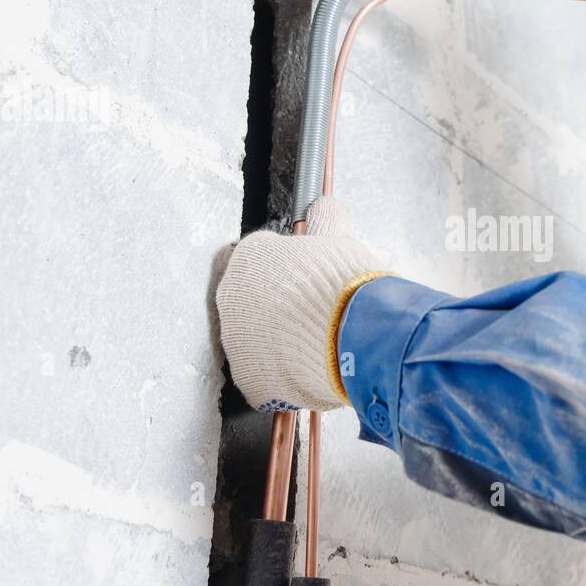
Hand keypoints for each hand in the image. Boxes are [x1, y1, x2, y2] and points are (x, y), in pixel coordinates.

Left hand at [215, 197, 384, 410]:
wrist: (354, 336)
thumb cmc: (345, 284)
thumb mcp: (338, 237)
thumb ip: (325, 220)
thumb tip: (327, 204)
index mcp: (248, 257)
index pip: (260, 260)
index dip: (288, 270)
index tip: (306, 278)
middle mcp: (231, 299)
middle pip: (254, 302)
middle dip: (281, 307)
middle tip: (315, 312)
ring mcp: (237, 345)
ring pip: (258, 341)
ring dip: (281, 342)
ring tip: (319, 343)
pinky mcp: (251, 381)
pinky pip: (267, 377)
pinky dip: (286, 375)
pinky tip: (312, 366)